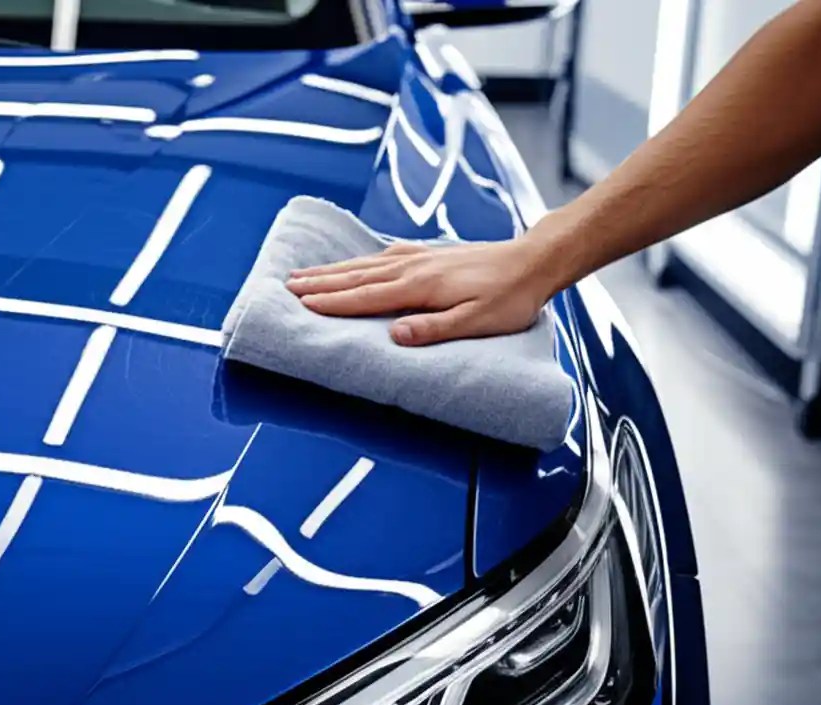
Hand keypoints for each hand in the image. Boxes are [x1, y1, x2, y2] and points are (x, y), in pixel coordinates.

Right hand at [285, 238, 558, 345]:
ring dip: (332, 270)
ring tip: (305, 274)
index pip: (366, 296)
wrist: (533, 262)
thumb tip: (396, 335)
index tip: (301, 303)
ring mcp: (419, 257)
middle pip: (356, 276)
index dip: (332, 302)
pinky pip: (381, 256)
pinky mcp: (428, 253)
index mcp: (421, 287)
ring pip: (365, 264)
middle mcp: (413, 267)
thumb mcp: (478, 322)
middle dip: (320, 282)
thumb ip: (435, 329)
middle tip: (287, 285)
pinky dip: (358, 261)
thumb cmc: (510, 298)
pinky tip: (352, 263)